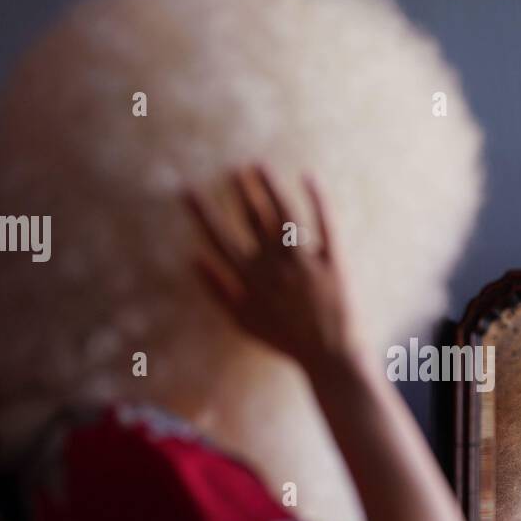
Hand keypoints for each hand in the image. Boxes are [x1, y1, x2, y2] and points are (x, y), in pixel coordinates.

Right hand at [182, 163, 363, 372]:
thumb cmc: (284, 339)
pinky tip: (308, 177)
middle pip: (253, 219)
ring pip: (284, 215)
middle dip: (240, 191)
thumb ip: (217, 290)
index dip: (202, 211)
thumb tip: (192, 258)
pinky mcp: (332, 261)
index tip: (187, 189)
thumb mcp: (242, 320)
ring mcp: (304, 261)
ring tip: (259, 166)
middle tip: (232, 168)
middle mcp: (275, 265)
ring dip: (269, 187)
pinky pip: (325, 224)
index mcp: (250, 278)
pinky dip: (317, 199)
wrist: (329, 354)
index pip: (219, 237)